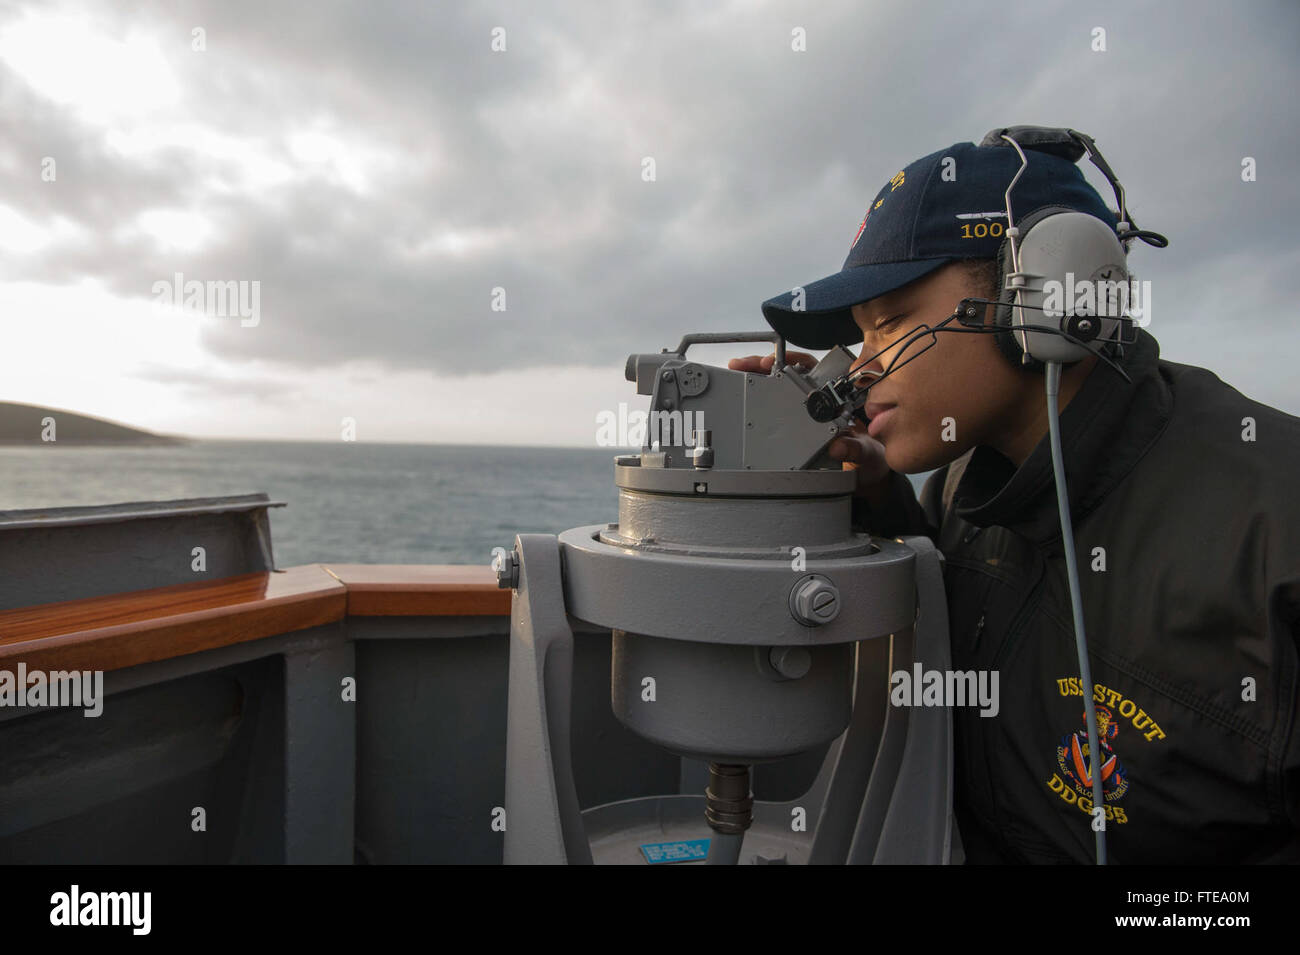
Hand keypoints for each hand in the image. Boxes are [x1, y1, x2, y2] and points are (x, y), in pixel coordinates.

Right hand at [727, 351, 890, 496]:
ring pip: (777, 395)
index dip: (791, 362)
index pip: (812, 371)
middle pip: (787, 377)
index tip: (773, 361)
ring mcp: (804, 419)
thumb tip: (838, 446)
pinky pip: (774, 420)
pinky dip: (756, 410)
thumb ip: (855, 449)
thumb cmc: (869, 459)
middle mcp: (819, 406)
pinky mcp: (794, 436)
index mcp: (837, 401)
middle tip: (743, 366)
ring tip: (736, 378)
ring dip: (755, 384)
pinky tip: (742, 406)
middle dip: (762, 367)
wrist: (866, 480)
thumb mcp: (867, 453)